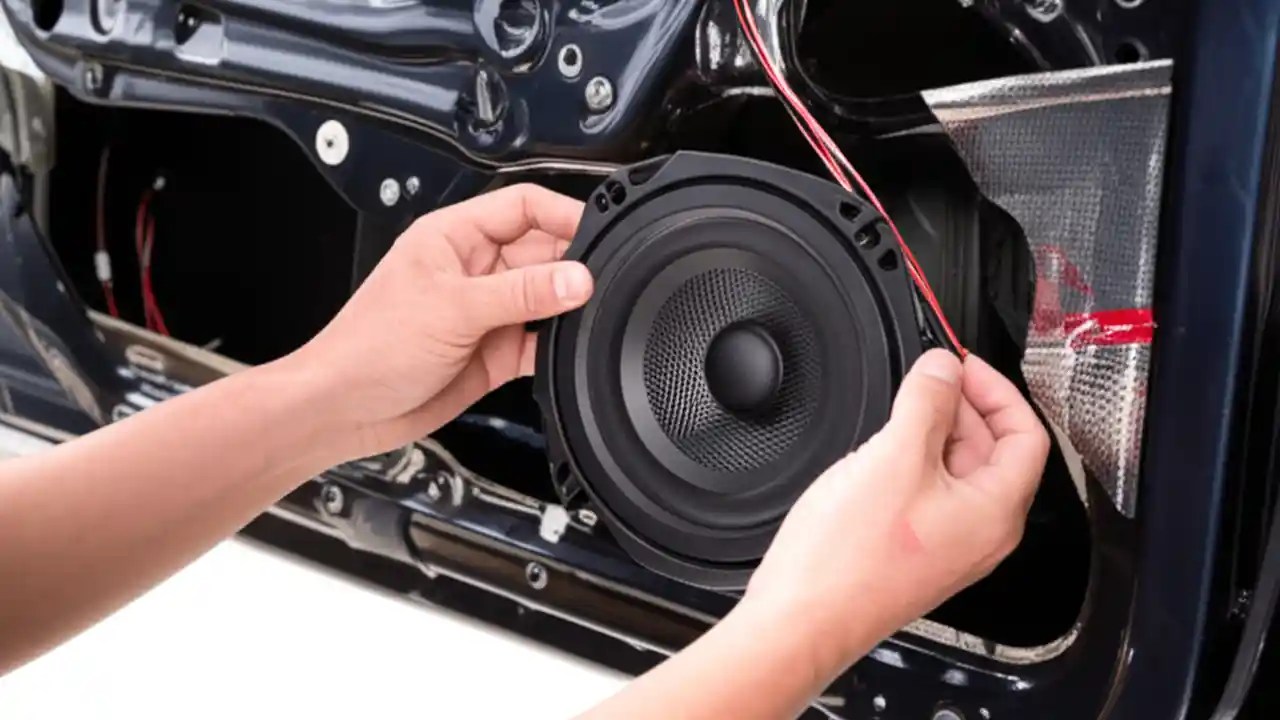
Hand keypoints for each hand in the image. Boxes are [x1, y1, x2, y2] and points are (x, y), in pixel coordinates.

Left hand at [291, 184, 592, 459]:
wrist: (346, 408)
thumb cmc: (370, 345)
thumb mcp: (453, 308)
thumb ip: (521, 293)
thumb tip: (576, 279)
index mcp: (455, 236)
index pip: (523, 206)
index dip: (563, 213)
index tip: (599, 231)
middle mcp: (475, 269)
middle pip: (543, 253)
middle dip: (571, 267)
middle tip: (595, 284)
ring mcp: (486, 312)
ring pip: (546, 299)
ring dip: (566, 309)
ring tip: (583, 317)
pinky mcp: (494, 352)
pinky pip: (540, 342)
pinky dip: (556, 347)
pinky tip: (564, 351)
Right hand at [738, 350, 1049, 671]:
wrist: (803, 617)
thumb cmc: (849, 560)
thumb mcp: (894, 458)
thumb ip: (927, 401)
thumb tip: (944, 368)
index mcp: (995, 512)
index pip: (1027, 434)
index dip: (998, 391)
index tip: (962, 365)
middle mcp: (980, 533)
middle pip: (994, 450)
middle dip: (961, 407)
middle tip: (925, 379)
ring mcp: (947, 543)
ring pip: (956, 470)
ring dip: (932, 431)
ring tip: (897, 412)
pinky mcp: (914, 549)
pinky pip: (927, 491)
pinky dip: (911, 460)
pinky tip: (877, 452)